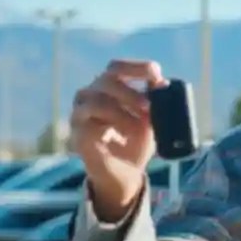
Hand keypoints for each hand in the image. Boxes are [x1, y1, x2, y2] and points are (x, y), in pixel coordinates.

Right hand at [71, 59, 164, 219]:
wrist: (125, 172)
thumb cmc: (136, 141)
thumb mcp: (152, 120)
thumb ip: (156, 102)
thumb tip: (164, 84)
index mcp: (109, 88)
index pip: (117, 67)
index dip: (136, 67)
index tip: (156, 74)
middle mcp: (91, 95)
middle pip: (106, 80)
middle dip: (130, 92)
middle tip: (148, 106)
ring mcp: (80, 114)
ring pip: (96, 101)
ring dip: (121, 113)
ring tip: (137, 128)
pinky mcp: (76, 134)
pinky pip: (87, 124)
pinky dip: (108, 128)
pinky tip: (120, 136)